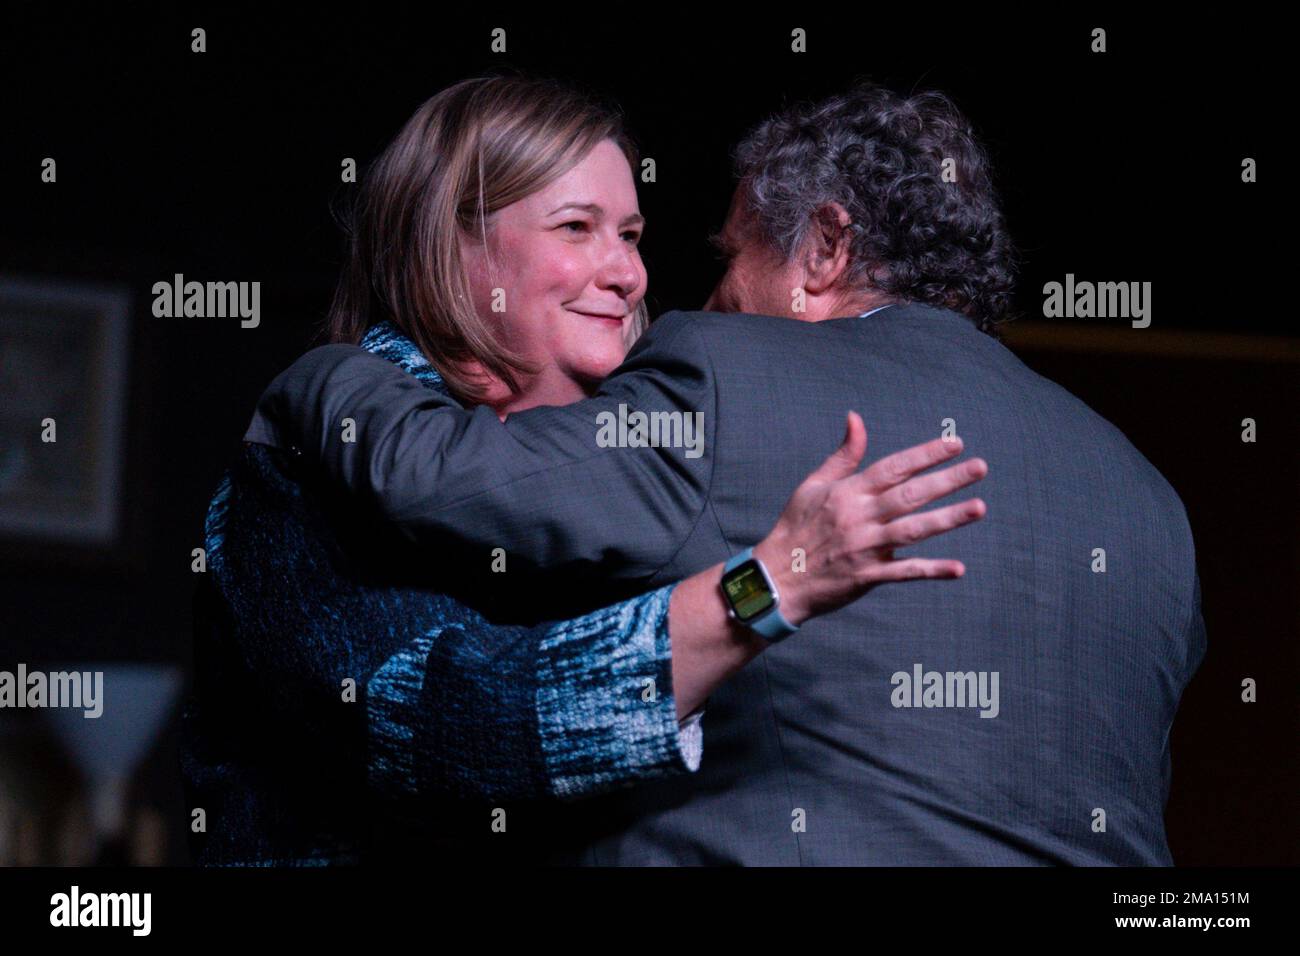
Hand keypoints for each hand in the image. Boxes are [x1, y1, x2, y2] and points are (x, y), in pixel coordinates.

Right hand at [753, 412, 986, 626]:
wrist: (776, 577)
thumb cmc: (795, 527)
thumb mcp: (813, 484)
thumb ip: (843, 455)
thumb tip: (856, 418)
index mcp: (849, 492)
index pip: (894, 467)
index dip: (925, 455)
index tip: (955, 444)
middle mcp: (860, 517)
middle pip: (911, 494)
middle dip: (947, 479)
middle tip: (980, 467)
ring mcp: (865, 547)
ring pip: (913, 530)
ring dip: (948, 519)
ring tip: (980, 507)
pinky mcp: (867, 576)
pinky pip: (904, 572)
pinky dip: (931, 570)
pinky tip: (958, 568)